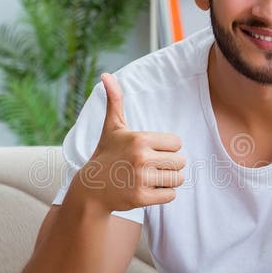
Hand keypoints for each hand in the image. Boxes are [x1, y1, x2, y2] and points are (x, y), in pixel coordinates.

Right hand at [77, 73, 185, 211]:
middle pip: (180, 162)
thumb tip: (106, 74)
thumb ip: (115, 100)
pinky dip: (163, 194)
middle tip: (149, 167)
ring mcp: (141, 179)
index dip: (166, 149)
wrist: (91, 189)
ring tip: (148, 178)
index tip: (150, 152)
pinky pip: (171, 195)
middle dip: (169, 166)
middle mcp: (141, 158)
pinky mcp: (141, 198)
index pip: (177, 143)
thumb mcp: (112, 127)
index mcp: (139, 139)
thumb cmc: (106, 154)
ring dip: (167, 180)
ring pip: (177, 179)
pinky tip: (146, 190)